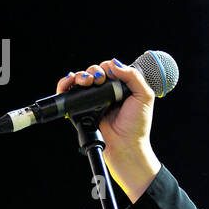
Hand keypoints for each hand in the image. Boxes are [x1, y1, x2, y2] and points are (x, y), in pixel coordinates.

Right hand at [56, 60, 160, 199]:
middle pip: (93, 72)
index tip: (110, 74)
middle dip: (93, 71)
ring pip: (80, 80)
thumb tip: (114, 63)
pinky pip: (68, 94)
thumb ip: (133, 76)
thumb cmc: (137, 125)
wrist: (125, 145)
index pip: (110, 68)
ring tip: (86, 82)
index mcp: (121, 87)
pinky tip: (70, 81)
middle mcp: (106, 92)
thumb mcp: (144, 96)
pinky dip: (65, 84)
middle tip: (99, 80)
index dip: (107, 67)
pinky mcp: (81, 110)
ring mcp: (93, 101)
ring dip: (80, 75)